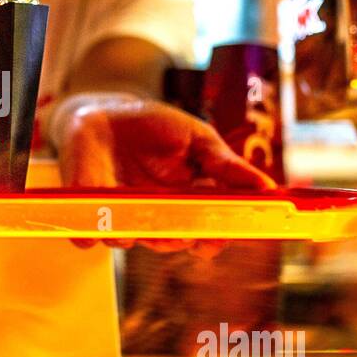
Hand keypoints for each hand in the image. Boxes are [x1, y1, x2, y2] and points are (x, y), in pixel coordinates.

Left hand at [52, 92, 276, 253]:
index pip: (208, 231)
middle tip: (184, 231)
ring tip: (141, 218)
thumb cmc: (154, 127)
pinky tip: (99, 222)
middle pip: (172, 242)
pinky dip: (91, 233)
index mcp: (188, 203)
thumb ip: (227, 165)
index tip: (223, 234)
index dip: (217, 237)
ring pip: (131, 242)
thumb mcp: (198, 139)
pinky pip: (88, 235)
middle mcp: (156, 217)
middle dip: (179, 240)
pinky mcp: (88, 213)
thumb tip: (268, 188)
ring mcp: (122, 216)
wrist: (102, 114)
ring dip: (137, 234)